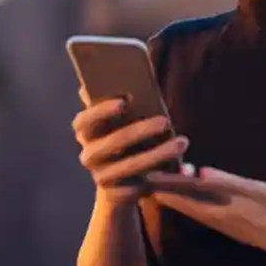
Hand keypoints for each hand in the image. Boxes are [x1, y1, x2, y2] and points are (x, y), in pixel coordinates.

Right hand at [73, 86, 188, 205]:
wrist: (119, 184)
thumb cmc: (124, 139)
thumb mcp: (121, 121)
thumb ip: (119, 99)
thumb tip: (124, 71)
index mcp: (85, 132)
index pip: (83, 120)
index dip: (100, 111)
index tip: (124, 101)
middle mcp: (88, 156)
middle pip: (113, 143)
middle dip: (141, 131)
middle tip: (166, 121)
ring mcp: (101, 178)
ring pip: (131, 165)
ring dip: (159, 154)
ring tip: (182, 142)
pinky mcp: (119, 195)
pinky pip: (142, 184)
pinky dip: (162, 173)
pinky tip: (181, 166)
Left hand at [145, 156, 265, 255]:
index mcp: (239, 203)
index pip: (215, 189)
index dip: (199, 181)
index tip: (184, 171)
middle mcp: (224, 213)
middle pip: (193, 200)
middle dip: (173, 190)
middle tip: (151, 179)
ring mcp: (219, 220)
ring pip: (190, 207)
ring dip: (172, 197)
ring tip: (151, 187)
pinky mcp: (218, 224)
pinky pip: (194, 212)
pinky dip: (180, 203)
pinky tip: (167, 197)